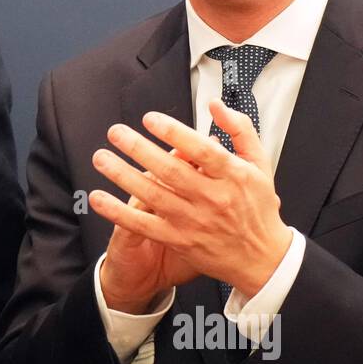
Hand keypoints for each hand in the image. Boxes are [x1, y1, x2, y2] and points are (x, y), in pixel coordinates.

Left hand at [92, 101, 288, 299]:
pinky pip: (143, 225)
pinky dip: (119, 212)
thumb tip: (217, 105)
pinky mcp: (179, 240)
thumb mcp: (260, 164)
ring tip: (102, 158)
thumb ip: (240, 129)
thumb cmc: (259, 208)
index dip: (173, 132)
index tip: (150, 119)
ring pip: (153, 195)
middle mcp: (212, 198)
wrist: (262, 258)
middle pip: (171, 170)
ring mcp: (194, 221)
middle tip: (116, 132)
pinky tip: (100, 198)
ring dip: (123, 176)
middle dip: (139, 149)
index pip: (200, 149)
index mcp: (233, 176)